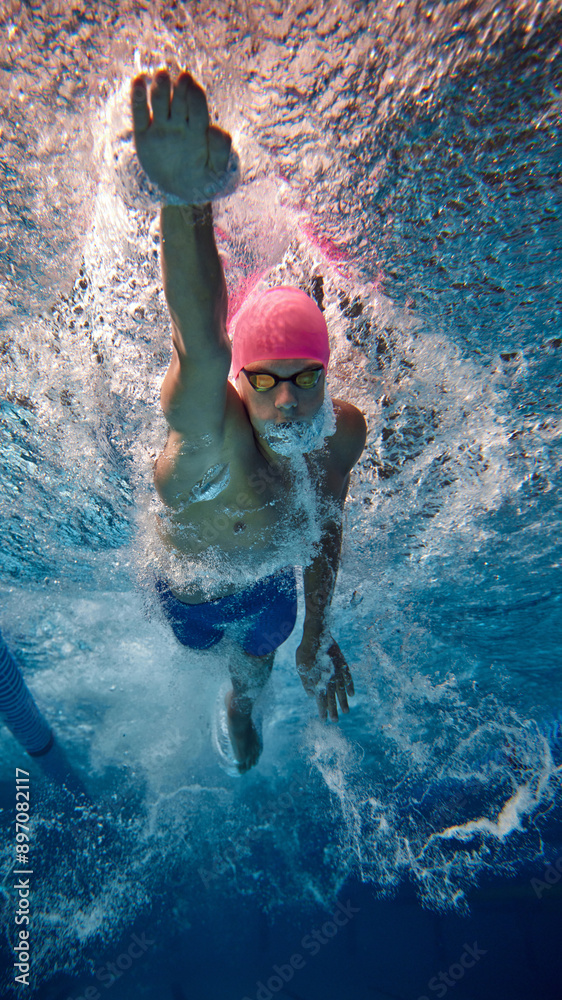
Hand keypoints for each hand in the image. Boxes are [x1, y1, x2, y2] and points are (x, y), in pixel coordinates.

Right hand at [131, 69, 232, 203]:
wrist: (181, 193)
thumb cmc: (202, 180)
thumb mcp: (215, 172)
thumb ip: (220, 152)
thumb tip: (217, 130)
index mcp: (199, 129)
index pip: (197, 109)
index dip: (195, 98)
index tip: (193, 86)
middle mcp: (180, 123)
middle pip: (179, 101)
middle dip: (180, 89)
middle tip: (181, 76)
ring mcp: (162, 126)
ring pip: (160, 103)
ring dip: (161, 88)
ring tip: (161, 75)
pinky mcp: (144, 134)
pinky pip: (140, 114)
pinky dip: (138, 99)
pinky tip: (137, 81)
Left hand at [296, 633, 354, 721]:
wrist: (317, 634)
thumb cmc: (305, 651)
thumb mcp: (301, 669)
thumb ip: (306, 683)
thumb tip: (310, 696)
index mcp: (319, 681)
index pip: (321, 700)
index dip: (322, 710)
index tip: (324, 720)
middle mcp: (330, 679)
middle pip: (332, 698)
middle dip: (334, 711)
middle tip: (335, 721)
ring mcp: (338, 672)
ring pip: (342, 691)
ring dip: (344, 702)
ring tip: (346, 711)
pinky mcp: (343, 664)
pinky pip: (348, 678)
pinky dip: (350, 686)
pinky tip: (352, 694)